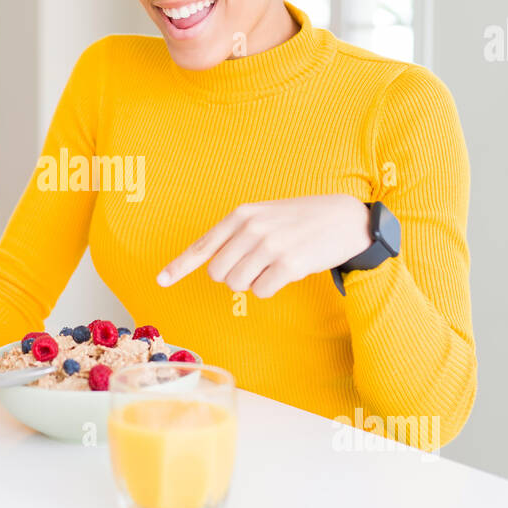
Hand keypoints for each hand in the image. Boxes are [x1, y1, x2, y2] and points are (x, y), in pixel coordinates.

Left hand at [156, 195, 373, 298]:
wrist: (345, 218)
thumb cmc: (302, 220)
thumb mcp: (265, 216)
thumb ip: (237, 235)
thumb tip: (212, 265)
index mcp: (242, 215)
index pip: (203, 246)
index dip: (179, 266)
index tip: (161, 280)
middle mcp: (252, 229)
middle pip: (218, 274)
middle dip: (233, 276)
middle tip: (257, 265)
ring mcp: (270, 247)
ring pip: (238, 285)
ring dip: (254, 282)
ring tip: (274, 265)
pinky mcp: (288, 265)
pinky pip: (261, 291)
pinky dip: (271, 288)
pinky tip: (287, 271)